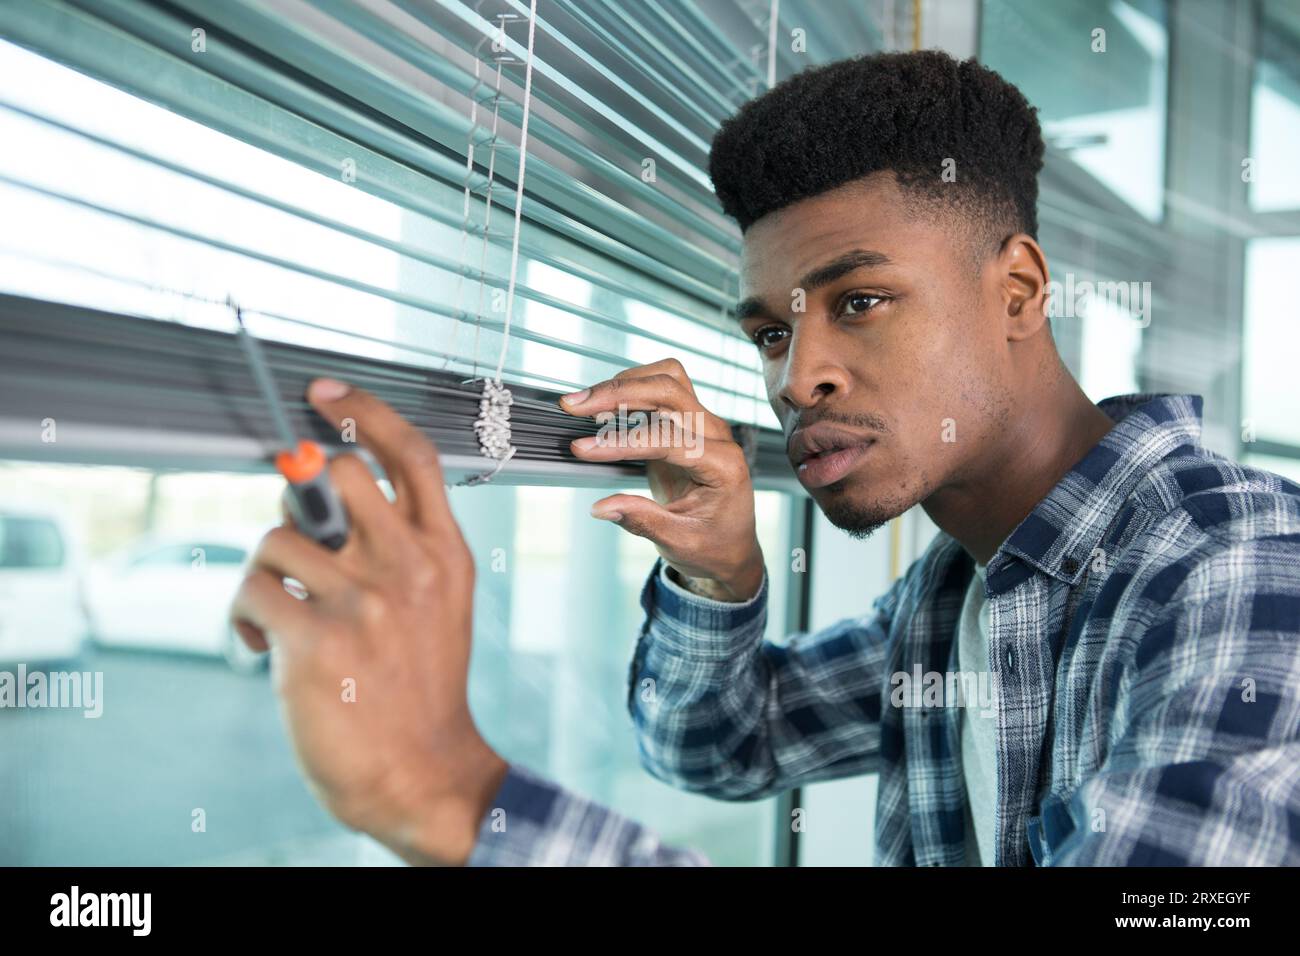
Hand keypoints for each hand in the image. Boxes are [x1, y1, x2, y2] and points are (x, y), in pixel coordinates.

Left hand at [230, 378, 508, 865]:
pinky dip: (245, 617)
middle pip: (336, 471)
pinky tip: (265, 647)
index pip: (412, 454)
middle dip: (303, 492)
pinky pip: (250, 590)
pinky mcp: (315, 638)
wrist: (421, 770)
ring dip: (266, 574)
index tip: (326, 390)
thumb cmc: (420, 686)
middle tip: (301, 534)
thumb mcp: (441, 603)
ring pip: (277, 536)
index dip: (366, 410)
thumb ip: (403, 545)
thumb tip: (326, 489)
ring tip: (280, 615)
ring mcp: (364, 599)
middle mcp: (409, 565)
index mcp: (446, 553)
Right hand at [559, 358, 764, 601]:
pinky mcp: (687, 425)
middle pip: (669, 390)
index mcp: (723, 465)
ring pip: (667, 379)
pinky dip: (630, 390)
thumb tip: (600, 508)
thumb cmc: (713, 546)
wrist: (731, 547)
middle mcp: (717, 436)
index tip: (582, 448)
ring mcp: (704, 425)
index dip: (621, 442)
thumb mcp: (679, 542)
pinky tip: (601, 407)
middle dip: (618, 393)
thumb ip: (642, 521)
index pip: (667, 438)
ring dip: (624, 384)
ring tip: (583, 403)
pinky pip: (661, 392)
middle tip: (573, 406)